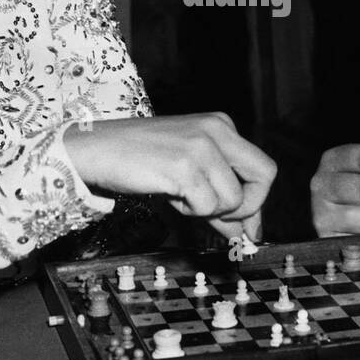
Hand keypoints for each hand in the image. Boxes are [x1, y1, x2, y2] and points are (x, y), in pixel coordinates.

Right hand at [63, 113, 274, 241]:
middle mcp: (217, 130)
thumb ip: (219, 199)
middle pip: (264, 177)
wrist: (95, 150)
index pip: (263, 168)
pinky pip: (207, 206)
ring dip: (207, 211)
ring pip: (233, 200)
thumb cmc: (139, 160)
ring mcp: (202, 146)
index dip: (258, 201)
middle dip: (248, 208)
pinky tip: (169, 193)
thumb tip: (247, 233)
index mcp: (221, 125)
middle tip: (223, 221)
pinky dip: (190, 211)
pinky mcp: (185, 165)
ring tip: (179, 196)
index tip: (246, 226)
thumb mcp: (187, 175)